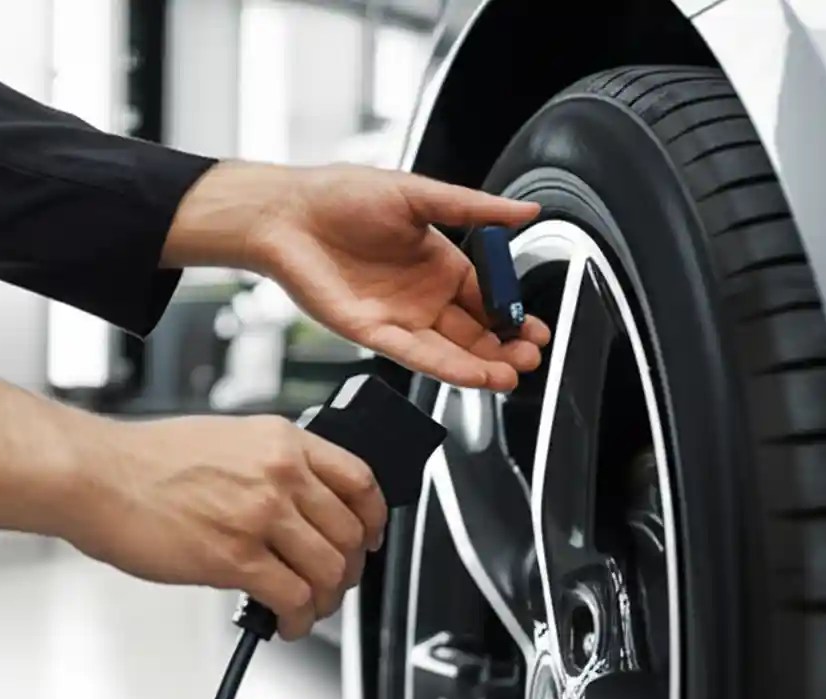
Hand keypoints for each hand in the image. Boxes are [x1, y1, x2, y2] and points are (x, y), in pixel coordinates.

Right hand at [63, 414, 386, 639]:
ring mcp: (261, 515)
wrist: (98, 476)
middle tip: (335, 582)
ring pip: (330, 570)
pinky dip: (299, 620)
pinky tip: (285, 622)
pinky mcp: (235, 558)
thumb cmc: (149, 460)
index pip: (361, 480)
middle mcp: (281, 474)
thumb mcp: (231, 437)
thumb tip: (306, 500)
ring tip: (309, 609)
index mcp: (283, 441)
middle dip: (350, 568)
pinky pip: (294, 598)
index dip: (374, 517)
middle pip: (351, 532)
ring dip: (326, 600)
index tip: (372, 535)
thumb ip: (275, 463)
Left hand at [164, 161, 551, 391]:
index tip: (537, 330)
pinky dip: (446, 367)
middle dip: (505, 348)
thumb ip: (474, 208)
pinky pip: (415, 355)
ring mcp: (399, 318)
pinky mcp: (372, 333)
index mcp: (440, 265)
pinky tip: (474, 374)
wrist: (287, 212)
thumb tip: (526, 211)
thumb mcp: (419, 195)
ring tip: (513, 375)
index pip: (488, 299)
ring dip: (483, 366)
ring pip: (450, 351)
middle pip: (475, 333)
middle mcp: (423, 297)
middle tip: (532, 358)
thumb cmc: (343, 195)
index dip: (513, 316)